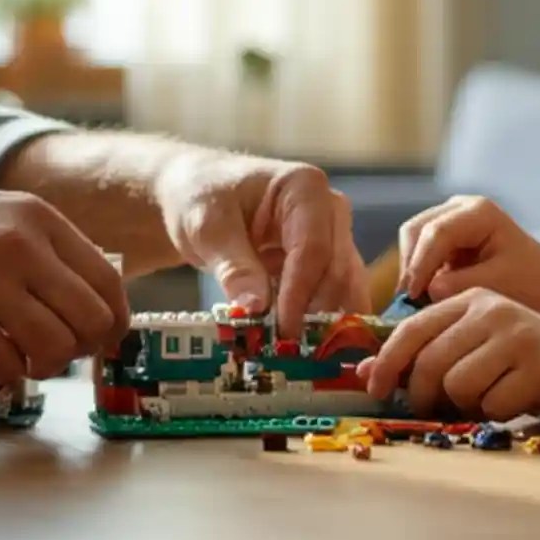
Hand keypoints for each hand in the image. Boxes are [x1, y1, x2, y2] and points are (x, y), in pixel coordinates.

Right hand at [0, 180, 128, 383]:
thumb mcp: (1, 217)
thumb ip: (48, 253)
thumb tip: (96, 303)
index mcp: (40, 220)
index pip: (108, 281)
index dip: (116, 321)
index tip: (107, 340)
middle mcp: (21, 247)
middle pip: (93, 319)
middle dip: (86, 348)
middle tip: (61, 352)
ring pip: (58, 347)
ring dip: (48, 366)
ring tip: (24, 358)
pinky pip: (8, 366)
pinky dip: (7, 375)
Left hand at [155, 154, 367, 336]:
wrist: (195, 196)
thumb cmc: (201, 199)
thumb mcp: (207, 229)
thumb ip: (233, 267)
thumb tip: (255, 309)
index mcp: (304, 187)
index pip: (312, 247)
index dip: (301, 292)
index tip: (285, 331)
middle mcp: (330, 209)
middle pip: (337, 268)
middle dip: (318, 311)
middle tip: (294, 350)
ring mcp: (332, 235)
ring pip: (344, 285)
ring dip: (326, 320)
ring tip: (302, 352)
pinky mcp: (326, 261)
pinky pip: (334, 293)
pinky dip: (321, 319)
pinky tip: (305, 344)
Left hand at [356, 288, 539, 421]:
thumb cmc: (533, 363)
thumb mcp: (480, 350)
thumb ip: (429, 356)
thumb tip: (364, 371)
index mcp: (472, 300)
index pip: (412, 329)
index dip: (386, 362)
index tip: (374, 389)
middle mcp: (492, 310)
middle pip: (430, 363)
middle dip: (426, 397)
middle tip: (438, 411)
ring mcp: (517, 336)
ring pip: (458, 386)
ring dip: (468, 407)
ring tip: (492, 399)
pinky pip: (493, 405)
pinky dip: (499, 414)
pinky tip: (520, 401)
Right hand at [399, 196, 539, 318]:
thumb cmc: (534, 287)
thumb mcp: (499, 287)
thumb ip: (459, 286)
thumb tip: (425, 289)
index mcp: (479, 212)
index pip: (436, 234)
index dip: (420, 265)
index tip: (412, 298)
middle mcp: (460, 208)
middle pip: (415, 231)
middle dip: (410, 266)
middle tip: (408, 304)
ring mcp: (451, 221)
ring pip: (411, 241)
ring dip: (411, 270)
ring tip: (415, 304)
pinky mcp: (445, 241)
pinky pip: (418, 253)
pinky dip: (416, 275)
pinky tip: (421, 300)